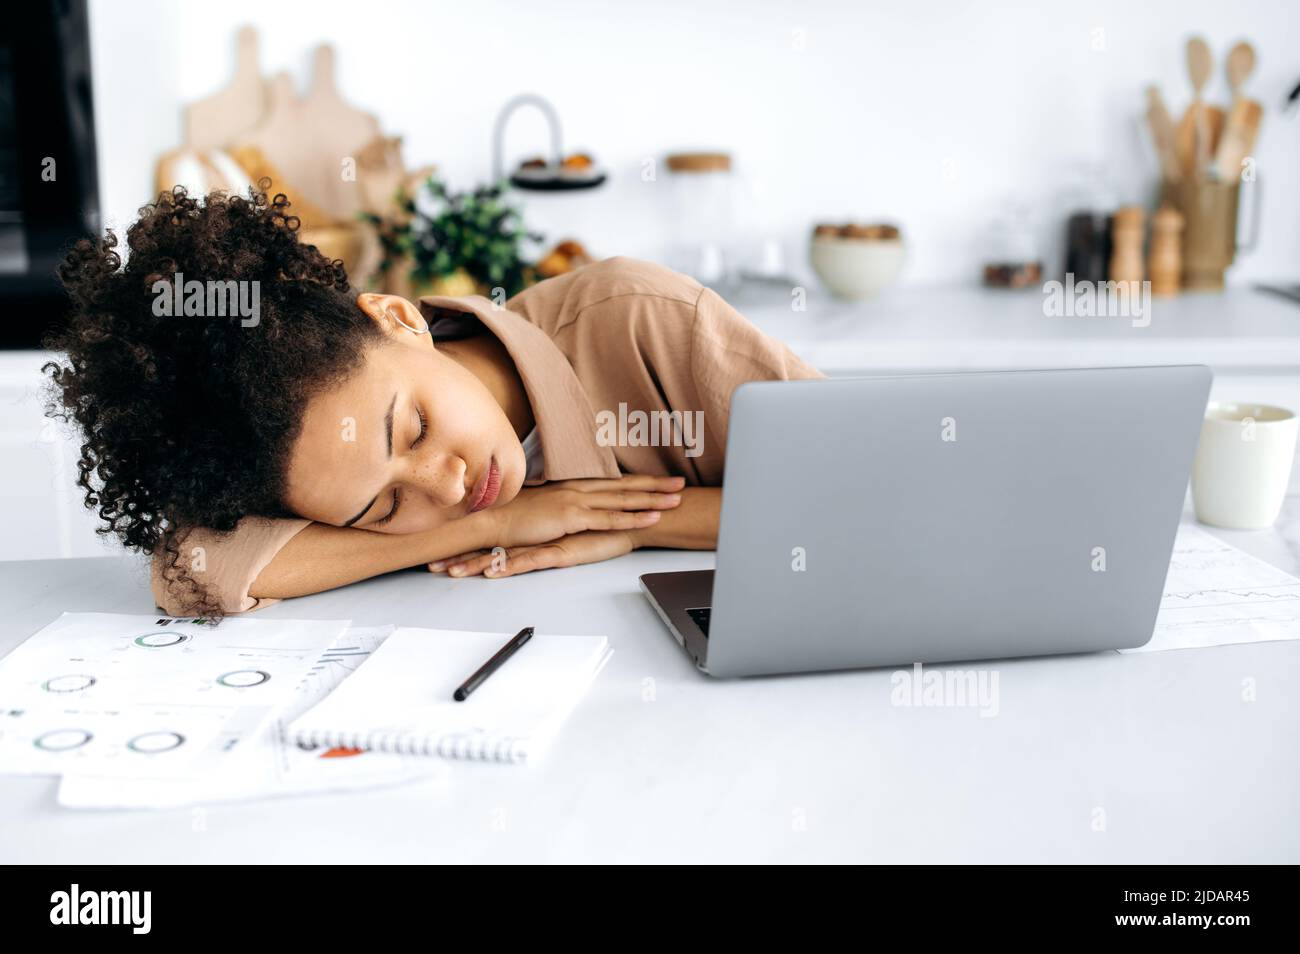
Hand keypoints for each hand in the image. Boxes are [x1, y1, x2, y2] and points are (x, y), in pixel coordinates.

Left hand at [431, 529, 637, 578]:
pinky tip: (492, 573)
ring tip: (450, 574)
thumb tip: (531, 527)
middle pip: (488, 545)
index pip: (491, 536)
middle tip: (428, 566)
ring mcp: (544, 541)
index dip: (463, 542)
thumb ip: (547, 524)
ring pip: (502, 555)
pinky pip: (530, 561)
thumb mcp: (567, 523)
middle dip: (457, 556)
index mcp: (531, 526)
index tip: (438, 551)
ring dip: (475, 564)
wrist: (630, 515)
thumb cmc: (600, 520)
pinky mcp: (560, 551)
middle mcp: (532, 532)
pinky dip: (509, 568)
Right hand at [484, 474, 684, 548]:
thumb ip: (566, 506)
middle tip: (681, 485)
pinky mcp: (571, 517)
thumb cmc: (515, 515)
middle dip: (655, 486)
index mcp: (574, 486)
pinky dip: (632, 518)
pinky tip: (650, 518)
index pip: (614, 482)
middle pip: (624, 486)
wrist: (492, 518)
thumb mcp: (546, 506)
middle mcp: (579, 489)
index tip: (662, 480)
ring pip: (622, 500)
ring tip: (676, 500)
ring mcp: (576, 501)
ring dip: (651, 500)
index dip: (640, 481)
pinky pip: (608, 519)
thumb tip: (580, 510)